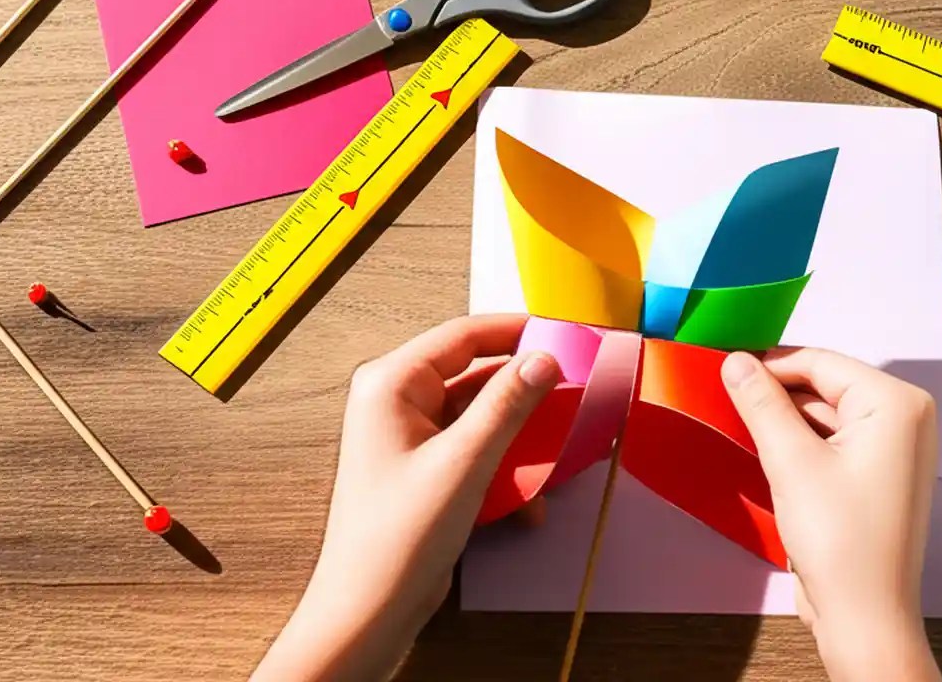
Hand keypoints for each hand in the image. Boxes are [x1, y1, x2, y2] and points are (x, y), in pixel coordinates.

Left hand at [253, 315, 558, 681]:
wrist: (368, 611)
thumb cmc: (398, 538)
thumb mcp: (465, 463)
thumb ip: (507, 405)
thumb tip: (544, 359)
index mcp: (391, 384)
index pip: (465, 335)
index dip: (519, 331)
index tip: (567, 334)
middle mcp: (397, 401)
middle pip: (477, 375)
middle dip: (525, 395)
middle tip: (572, 397)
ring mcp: (410, 436)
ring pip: (483, 416)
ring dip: (520, 440)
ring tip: (556, 458)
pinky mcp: (426, 469)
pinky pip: (476, 450)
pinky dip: (505, 471)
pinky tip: (528, 505)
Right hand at [721, 348, 941, 681]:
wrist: (865, 616)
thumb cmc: (843, 543)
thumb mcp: (790, 460)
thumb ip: (761, 403)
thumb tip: (737, 363)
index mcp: (896, 405)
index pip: (822, 362)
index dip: (770, 364)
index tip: (726, 370)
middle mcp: (905, 421)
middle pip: (826, 385)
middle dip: (777, 393)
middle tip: (727, 398)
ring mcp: (894, 451)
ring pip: (826, 415)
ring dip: (785, 421)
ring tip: (742, 428)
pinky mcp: (878, 478)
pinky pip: (833, 443)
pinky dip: (800, 444)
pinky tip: (768, 455)